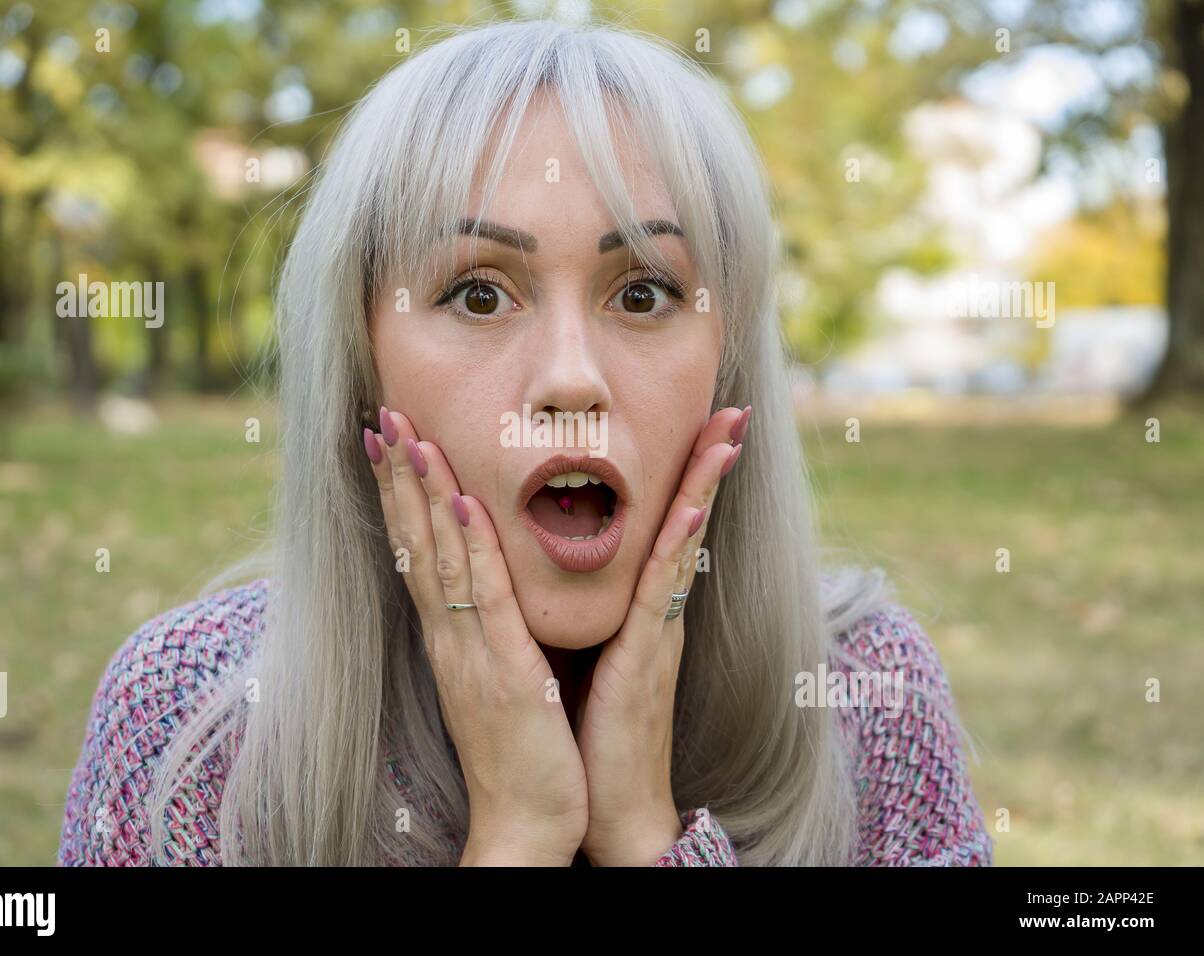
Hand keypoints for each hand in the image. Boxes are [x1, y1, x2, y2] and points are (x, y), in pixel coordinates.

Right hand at [365, 407, 588, 865]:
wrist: (524, 822)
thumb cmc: (518, 751)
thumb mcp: (498, 677)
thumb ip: (487, 630)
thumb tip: (484, 586)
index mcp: (450, 637)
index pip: (416, 550)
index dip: (400, 494)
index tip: (388, 440)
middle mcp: (449, 637)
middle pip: (415, 543)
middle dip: (400, 477)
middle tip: (384, 416)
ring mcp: (471, 651)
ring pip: (442, 559)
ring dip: (426, 494)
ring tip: (411, 435)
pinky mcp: (506, 671)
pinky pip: (486, 601)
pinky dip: (472, 550)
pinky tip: (465, 506)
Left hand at [575, 405, 748, 865]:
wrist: (608, 804)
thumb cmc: (594, 732)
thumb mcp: (591, 654)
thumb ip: (593, 611)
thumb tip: (569, 570)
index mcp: (641, 609)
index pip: (665, 527)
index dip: (683, 475)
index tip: (701, 424)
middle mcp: (659, 613)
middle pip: (686, 523)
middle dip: (708, 465)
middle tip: (732, 410)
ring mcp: (658, 634)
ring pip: (683, 546)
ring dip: (703, 488)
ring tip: (726, 436)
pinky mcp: (645, 660)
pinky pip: (660, 594)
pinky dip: (676, 549)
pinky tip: (688, 512)